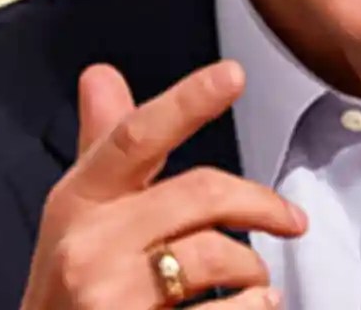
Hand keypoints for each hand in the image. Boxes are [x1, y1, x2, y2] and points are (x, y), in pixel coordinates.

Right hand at [20, 61, 306, 308]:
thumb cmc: (70, 290)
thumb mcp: (77, 216)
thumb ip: (103, 148)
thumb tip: (102, 75)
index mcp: (79, 201)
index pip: (135, 137)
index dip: (186, 101)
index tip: (232, 74)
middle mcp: (89, 245)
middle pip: (200, 193)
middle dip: (261, 204)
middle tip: (290, 218)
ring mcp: (109, 297)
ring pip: (217, 256)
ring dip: (255, 270)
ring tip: (257, 281)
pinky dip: (253, 309)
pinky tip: (252, 307)